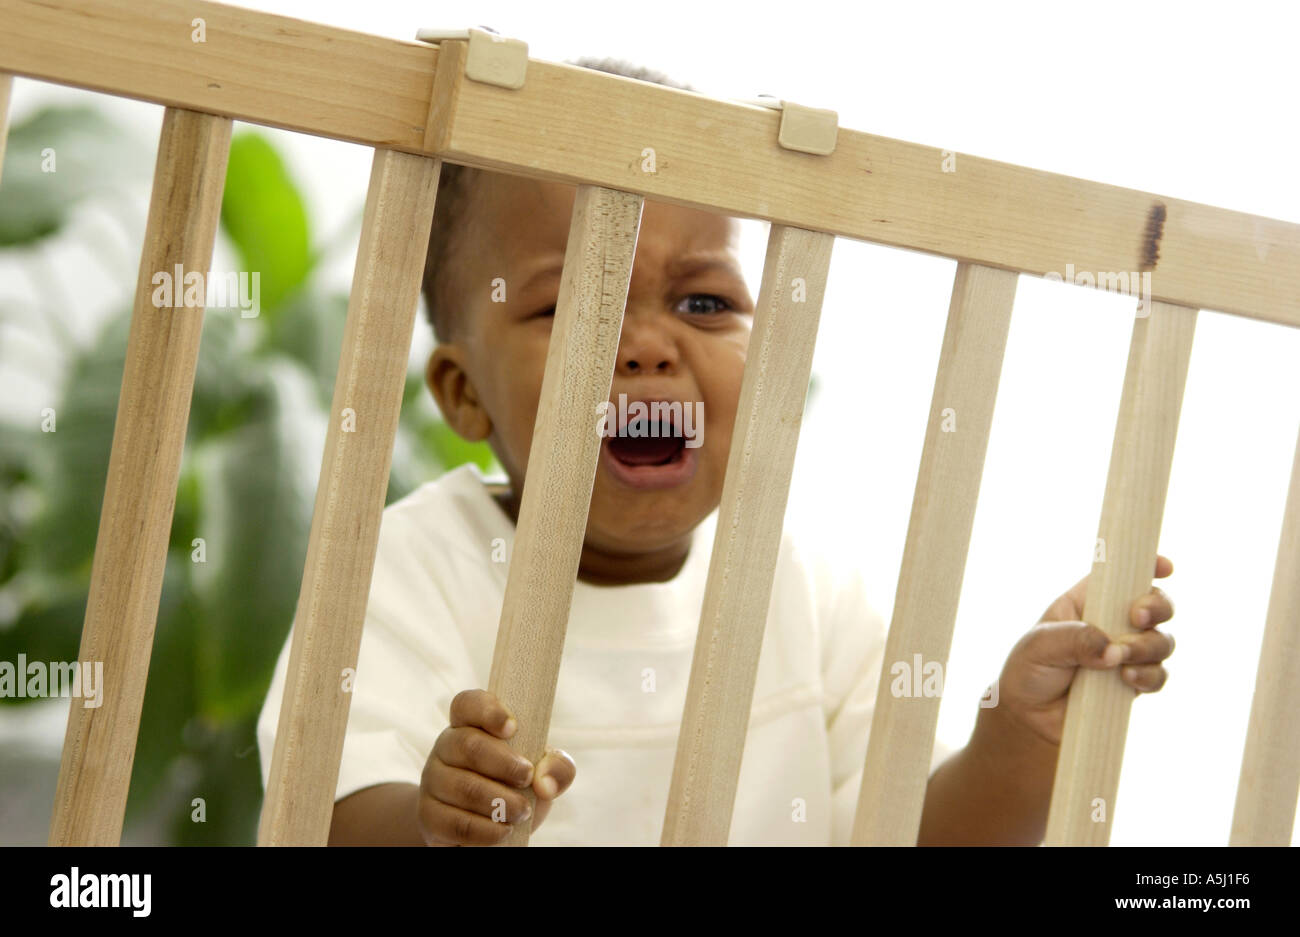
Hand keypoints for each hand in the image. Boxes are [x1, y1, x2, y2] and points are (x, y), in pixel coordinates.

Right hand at [417, 688, 575, 845]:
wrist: (486, 828)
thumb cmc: (514, 788)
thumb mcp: (540, 773)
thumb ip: (556, 767)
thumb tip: (544, 781)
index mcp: (471, 725)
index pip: (467, 704)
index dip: (487, 711)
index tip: (512, 727)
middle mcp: (446, 747)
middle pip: (468, 745)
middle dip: (504, 764)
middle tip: (527, 778)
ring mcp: (433, 781)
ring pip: (463, 787)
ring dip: (500, 802)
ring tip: (522, 811)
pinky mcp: (429, 816)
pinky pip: (455, 822)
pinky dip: (485, 830)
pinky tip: (504, 831)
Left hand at [991, 554, 1176, 745]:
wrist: (1030, 718)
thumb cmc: (1029, 670)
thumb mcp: (1039, 646)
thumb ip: (1075, 640)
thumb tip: (1112, 650)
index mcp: (1088, 600)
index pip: (1122, 575)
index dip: (1147, 565)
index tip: (1164, 566)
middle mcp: (1113, 622)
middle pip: (1156, 604)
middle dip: (1157, 606)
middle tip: (1137, 618)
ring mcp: (1126, 652)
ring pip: (1162, 641)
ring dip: (1148, 647)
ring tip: (1119, 659)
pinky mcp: (1133, 682)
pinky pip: (1158, 675)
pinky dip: (1150, 676)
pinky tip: (1127, 680)